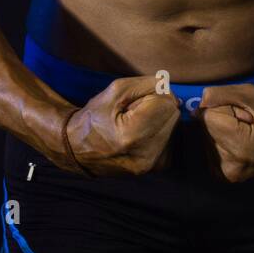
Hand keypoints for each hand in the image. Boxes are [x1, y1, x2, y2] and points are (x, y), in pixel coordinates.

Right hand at [62, 76, 180, 176]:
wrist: (78, 149)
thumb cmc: (94, 117)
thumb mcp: (115, 91)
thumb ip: (147, 84)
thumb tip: (170, 89)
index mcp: (132, 135)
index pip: (166, 103)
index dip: (155, 94)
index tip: (136, 99)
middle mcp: (145, 154)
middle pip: (173, 115)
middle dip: (158, 107)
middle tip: (135, 111)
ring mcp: (151, 164)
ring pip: (174, 127)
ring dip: (159, 120)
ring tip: (137, 124)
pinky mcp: (156, 168)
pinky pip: (171, 139)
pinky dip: (160, 132)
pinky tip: (142, 134)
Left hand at [198, 84, 253, 181]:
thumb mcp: (252, 95)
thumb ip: (222, 94)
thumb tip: (198, 101)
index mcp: (239, 147)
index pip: (207, 117)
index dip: (223, 108)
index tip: (244, 113)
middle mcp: (231, 166)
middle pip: (205, 130)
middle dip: (221, 120)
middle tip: (247, 123)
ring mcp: (229, 175)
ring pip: (207, 140)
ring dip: (221, 132)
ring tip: (246, 133)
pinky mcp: (227, 177)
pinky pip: (211, 150)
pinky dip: (221, 142)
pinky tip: (240, 142)